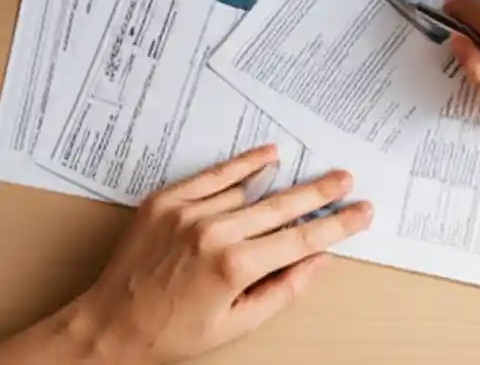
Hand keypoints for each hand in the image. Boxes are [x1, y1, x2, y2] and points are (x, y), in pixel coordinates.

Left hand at [69, 145, 372, 364]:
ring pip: (250, 193)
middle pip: (283, 206)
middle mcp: (213, 234)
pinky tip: (268, 155)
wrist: (108, 326)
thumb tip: (320, 260)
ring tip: (316, 176)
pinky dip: (243, 164)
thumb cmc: (170, 333)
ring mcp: (187, 213)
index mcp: (234, 267)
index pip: (302, 240)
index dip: (338, 225)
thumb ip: (284, 290)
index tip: (362, 212)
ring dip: (284, 186)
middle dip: (321, 192)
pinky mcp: (166, 201)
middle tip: (347, 179)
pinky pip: (213, 175)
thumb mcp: (237, 324)